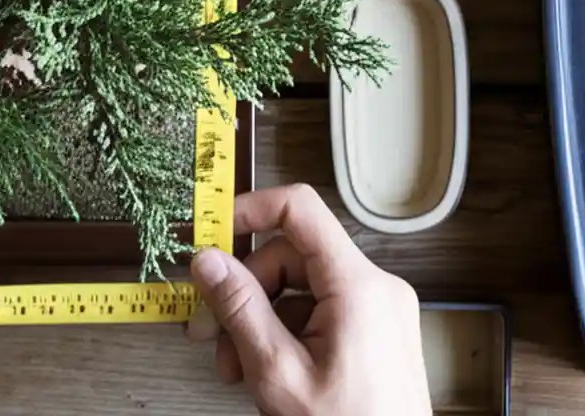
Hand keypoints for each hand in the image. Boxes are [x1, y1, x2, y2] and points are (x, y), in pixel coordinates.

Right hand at [186, 184, 429, 415]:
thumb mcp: (278, 373)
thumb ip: (240, 310)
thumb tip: (206, 261)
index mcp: (359, 287)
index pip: (300, 210)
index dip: (249, 210)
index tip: (210, 232)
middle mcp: (376, 288)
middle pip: (291, 256)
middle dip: (244, 292)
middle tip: (206, 334)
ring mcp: (379, 310)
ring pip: (300, 288)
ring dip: (258, 321)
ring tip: (234, 369)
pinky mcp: (375, 330)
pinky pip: (319, 312)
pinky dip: (284, 334)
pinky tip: (262, 373)